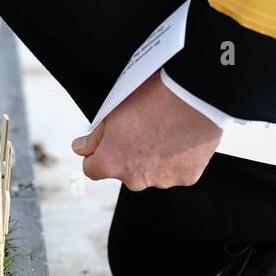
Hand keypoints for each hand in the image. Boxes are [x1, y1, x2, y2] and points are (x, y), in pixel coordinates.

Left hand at [71, 72, 221, 190]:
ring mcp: (162, 181)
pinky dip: (178, 160)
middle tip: (143, 129)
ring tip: (165, 131)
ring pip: (152, 173)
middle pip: (125, 171)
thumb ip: (94, 138)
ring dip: (154, 159)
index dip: (98, 152)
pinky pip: (177, 172)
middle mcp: (135, 180)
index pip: (92, 168)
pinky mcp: (187, 178)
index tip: (109, 140)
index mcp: (111, 163)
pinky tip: (182, 139)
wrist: (194, 95)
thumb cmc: (151, 98)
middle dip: (129, 156)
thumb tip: (80, 149)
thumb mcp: (113, 112)